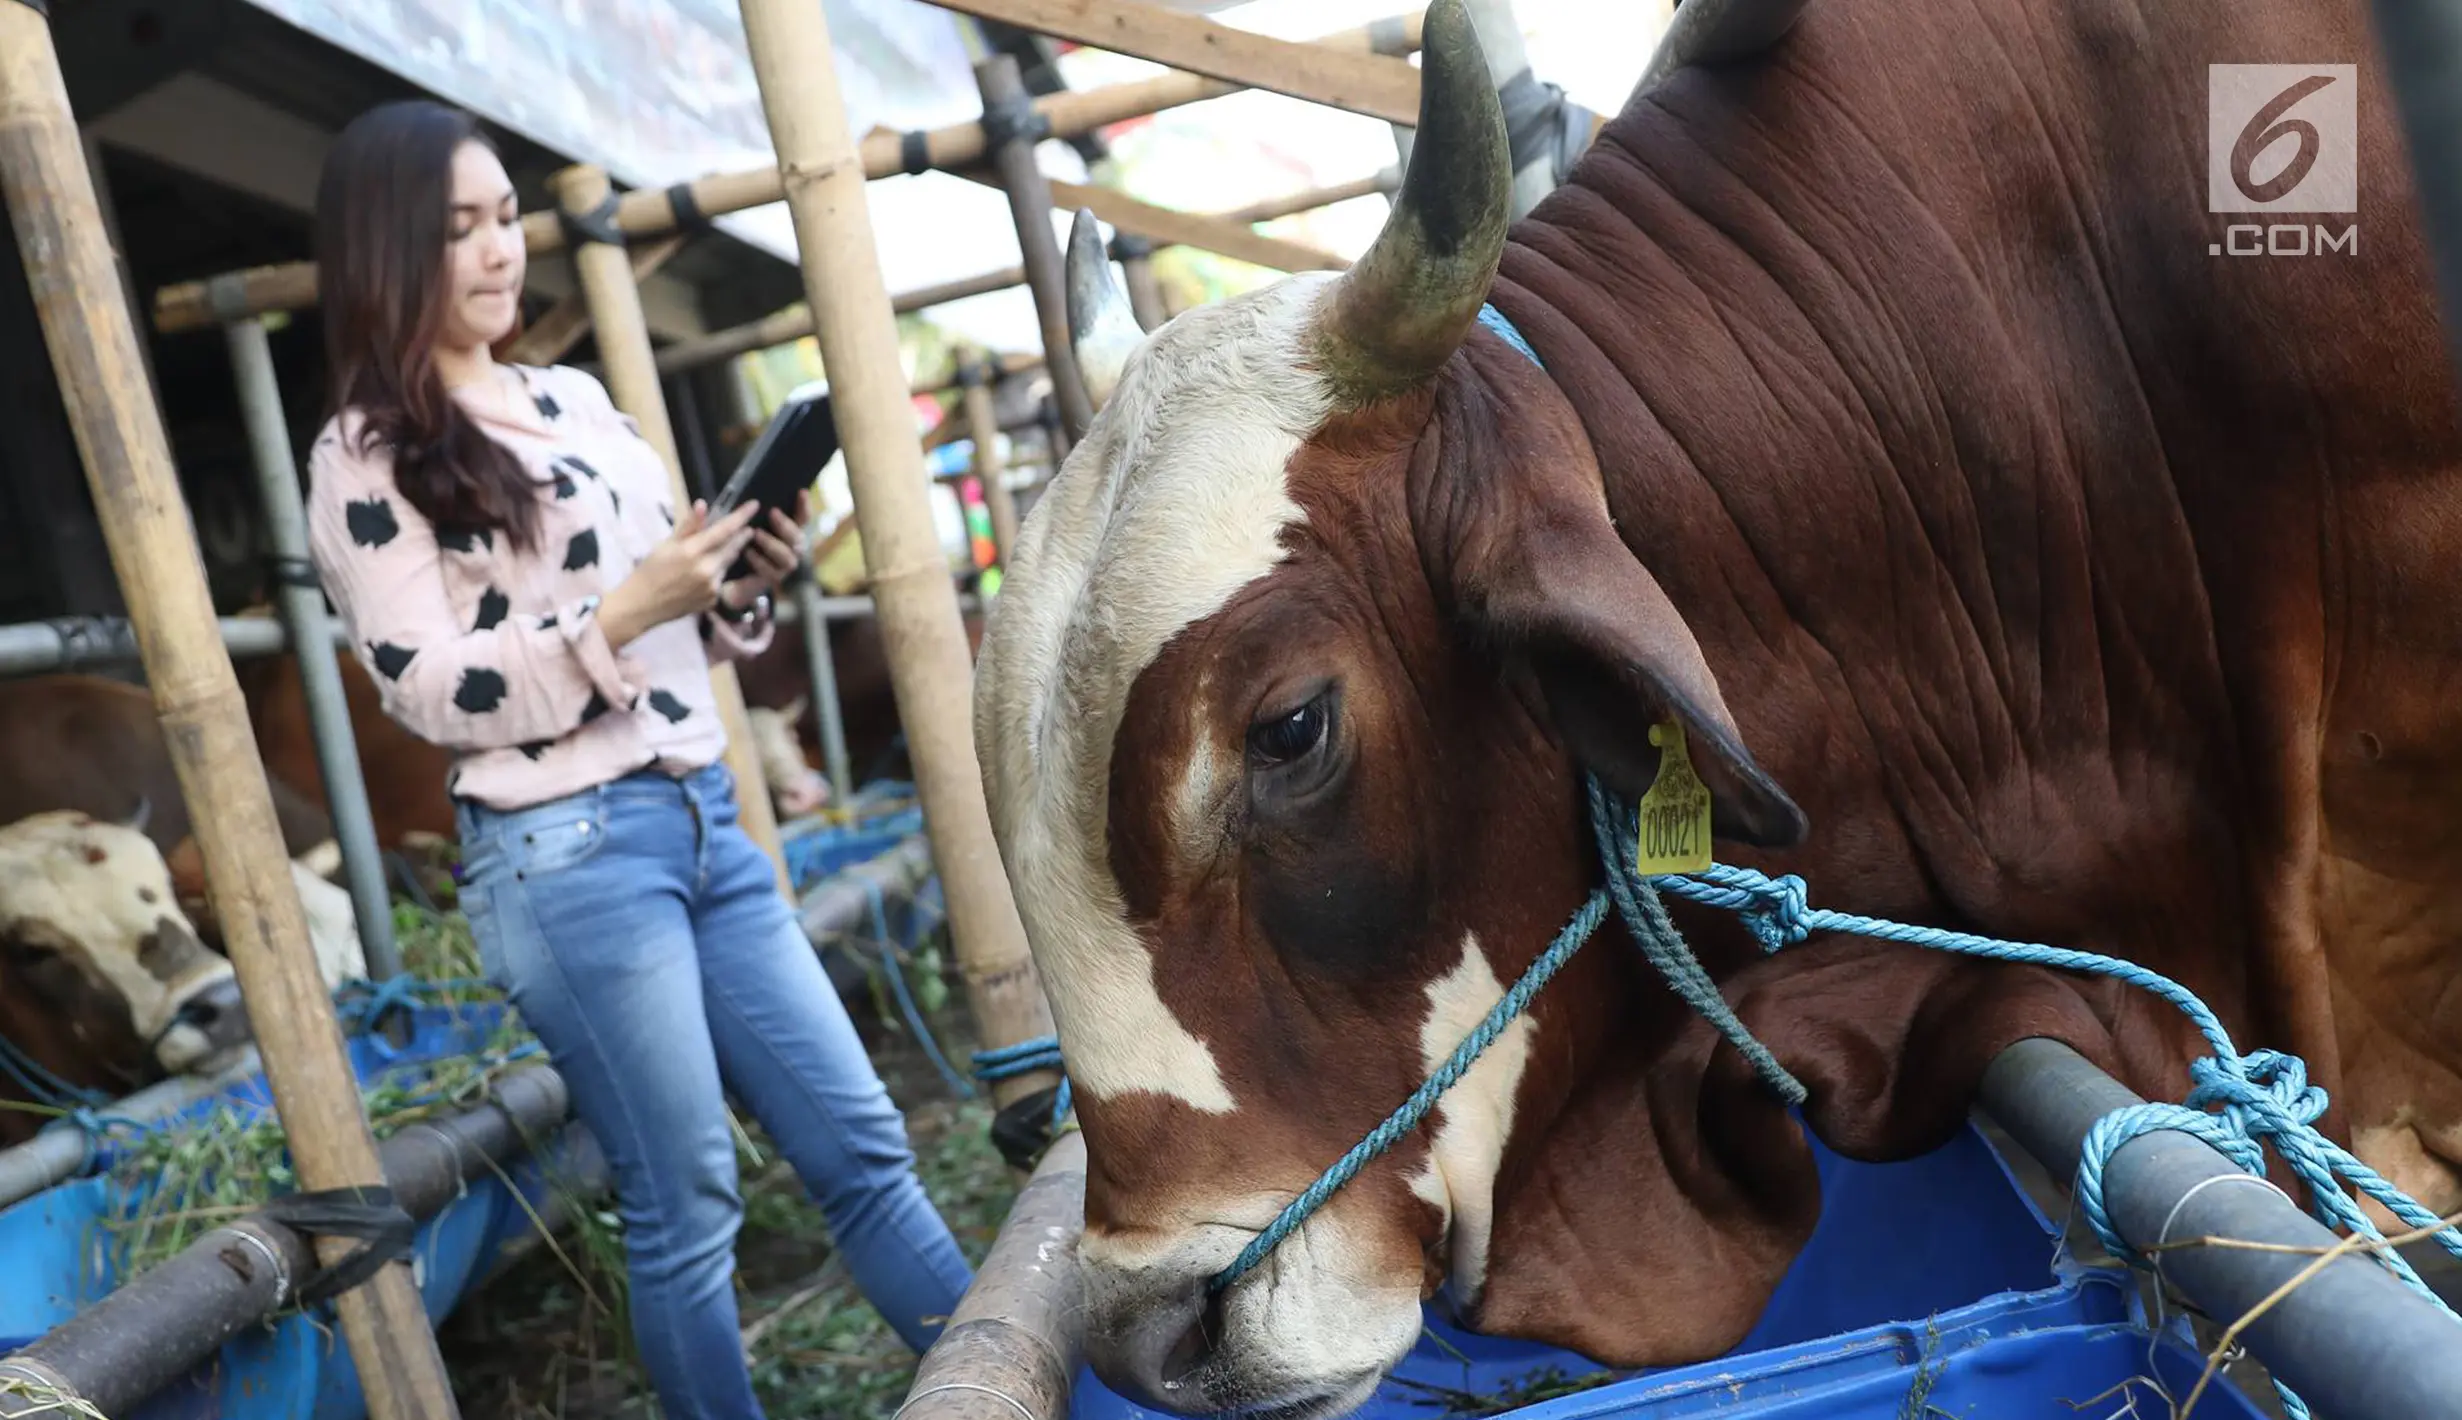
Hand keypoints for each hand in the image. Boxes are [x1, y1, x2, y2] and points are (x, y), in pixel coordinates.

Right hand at [598, 499, 760, 646]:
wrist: (642, 606)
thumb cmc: (650, 570)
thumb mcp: (666, 544)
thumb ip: (689, 526)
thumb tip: (702, 505)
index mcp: (692, 552)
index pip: (723, 530)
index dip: (741, 516)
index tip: (754, 504)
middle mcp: (707, 569)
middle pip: (732, 547)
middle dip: (741, 537)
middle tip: (747, 529)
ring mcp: (712, 587)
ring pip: (726, 564)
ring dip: (725, 556)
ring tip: (712, 553)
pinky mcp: (713, 600)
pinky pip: (719, 580)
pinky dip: (715, 573)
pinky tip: (700, 575)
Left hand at [719, 489, 812, 612]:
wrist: (729, 576)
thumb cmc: (738, 543)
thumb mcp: (740, 524)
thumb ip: (745, 512)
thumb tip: (751, 499)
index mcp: (788, 531)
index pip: (802, 518)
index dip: (804, 505)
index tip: (801, 492)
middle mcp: (792, 547)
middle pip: (798, 536)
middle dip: (785, 524)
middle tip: (773, 512)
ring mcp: (785, 564)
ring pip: (788, 556)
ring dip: (772, 543)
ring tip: (756, 534)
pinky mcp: (774, 579)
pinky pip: (772, 571)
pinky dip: (760, 561)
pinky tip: (747, 552)